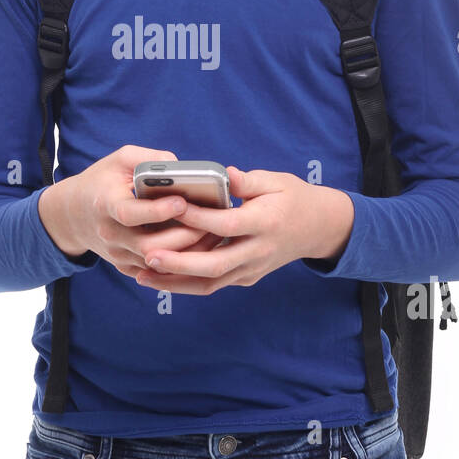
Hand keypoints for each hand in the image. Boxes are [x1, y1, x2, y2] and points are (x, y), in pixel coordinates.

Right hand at [40, 145, 220, 276]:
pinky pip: (156, 272)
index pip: (130, 214)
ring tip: (212, 235)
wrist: (72, 214)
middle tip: (212, 223)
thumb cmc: (102, 181)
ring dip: (186, 252)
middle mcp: (109, 234)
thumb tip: (182, 167)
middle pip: (149, 246)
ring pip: (156, 263)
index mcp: (105, 204)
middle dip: (183, 236)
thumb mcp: (120, 160)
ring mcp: (116, 254)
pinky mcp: (125, 266)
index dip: (158, 211)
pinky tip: (200, 248)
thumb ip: (149, 159)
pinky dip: (179, 263)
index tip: (183, 202)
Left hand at [133, 166, 354, 293]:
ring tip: (141, 274)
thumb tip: (225, 173)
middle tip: (147, 255)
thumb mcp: (275, 180)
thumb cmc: (292, 197)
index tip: (171, 209)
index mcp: (266, 222)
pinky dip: (185, 284)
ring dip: (175, 283)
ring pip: (211, 283)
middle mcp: (258, 251)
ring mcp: (252, 269)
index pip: (227, 224)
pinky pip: (213, 285)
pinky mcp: (247, 278)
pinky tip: (159, 278)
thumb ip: (247, 181)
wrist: (318, 228)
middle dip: (179, 263)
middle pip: (216, 265)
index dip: (198, 219)